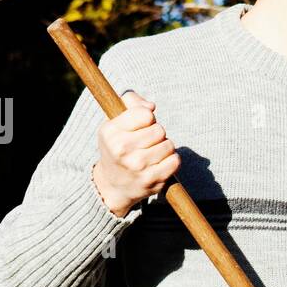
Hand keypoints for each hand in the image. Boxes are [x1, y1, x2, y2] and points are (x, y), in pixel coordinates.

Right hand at [92, 90, 179, 217]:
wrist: (113, 184)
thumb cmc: (117, 146)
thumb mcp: (114, 121)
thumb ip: (131, 102)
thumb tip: (151, 107)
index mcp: (111, 132)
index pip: (145, 115)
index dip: (147, 117)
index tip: (141, 125)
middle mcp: (123, 150)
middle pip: (159, 130)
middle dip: (157, 132)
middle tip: (148, 140)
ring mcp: (138, 167)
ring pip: (169, 145)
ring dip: (165, 146)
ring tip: (154, 151)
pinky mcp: (152, 181)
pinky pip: (175, 162)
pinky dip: (172, 159)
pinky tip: (162, 161)